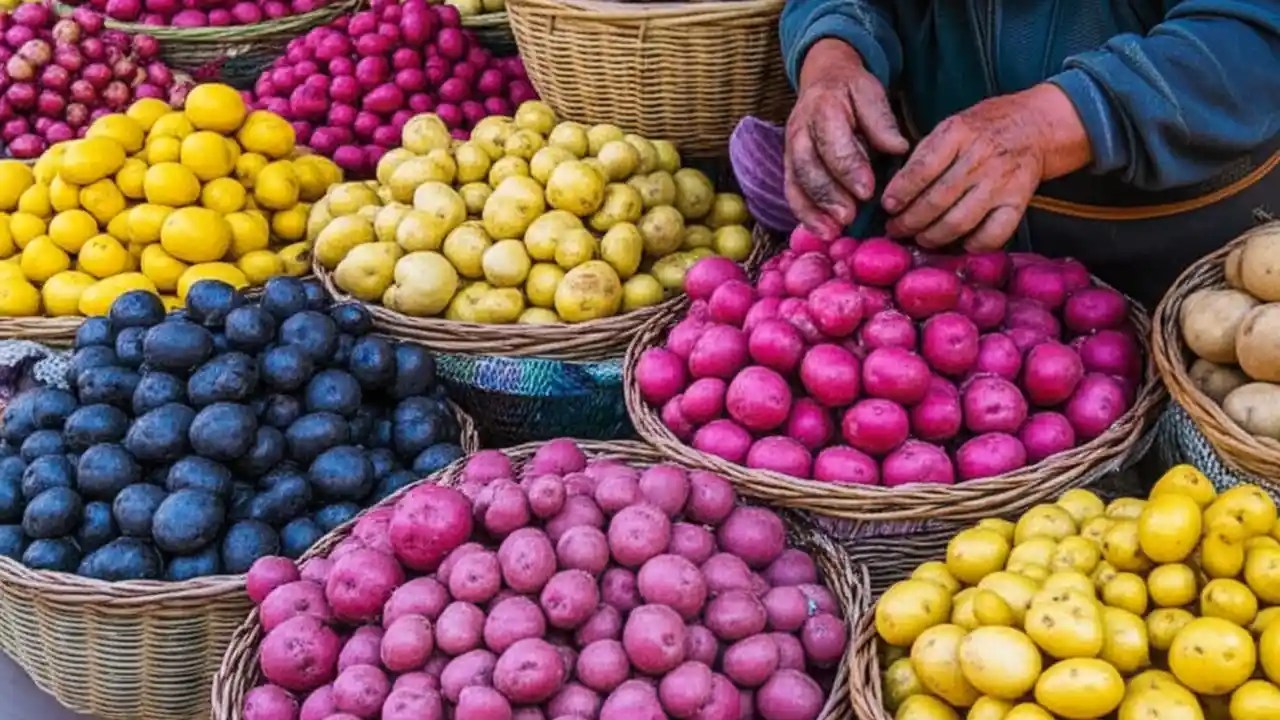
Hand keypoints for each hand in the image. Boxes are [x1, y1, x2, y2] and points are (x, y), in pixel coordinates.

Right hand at [785, 40, 909, 238]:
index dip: (849, 168)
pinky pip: (791, 192)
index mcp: (823, 108)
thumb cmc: (851, 90)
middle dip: (827, 195)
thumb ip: (881, 121)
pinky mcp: (789, 166)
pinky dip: (804, 214)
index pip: (832, 142)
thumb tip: (898, 149)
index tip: (868, 191)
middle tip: (849, 217)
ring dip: (812, 211)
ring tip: (832, 232)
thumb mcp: (870, 92)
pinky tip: (822, 231)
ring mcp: (790, 150)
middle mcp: (800, 130)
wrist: (822, 80)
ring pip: (795, 183)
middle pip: (807, 166)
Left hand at [882, 84, 1092, 250]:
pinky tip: (958, 244)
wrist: (1035, 126)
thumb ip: (924, 155)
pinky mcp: (1018, 202)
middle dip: (909, 221)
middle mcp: (981, 157)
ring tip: (920, 239)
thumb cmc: (983, 128)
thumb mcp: (950, 126)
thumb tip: (895, 193)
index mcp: (958, 133)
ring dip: (933, 237)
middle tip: (896, 230)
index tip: (887, 206)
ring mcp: (1001, 182)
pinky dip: (973, 246)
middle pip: (937, 200)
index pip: (922, 168)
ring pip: (959, 221)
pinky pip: (993, 235)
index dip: (901, 192)